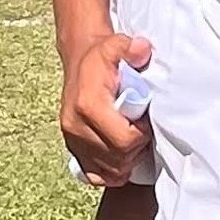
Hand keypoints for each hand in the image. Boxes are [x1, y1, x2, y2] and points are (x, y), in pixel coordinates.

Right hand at [62, 34, 152, 187]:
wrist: (79, 62)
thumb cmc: (100, 57)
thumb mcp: (115, 44)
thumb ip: (129, 47)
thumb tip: (142, 50)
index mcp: (88, 105)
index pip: (123, 140)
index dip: (142, 134)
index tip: (147, 121)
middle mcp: (76, 127)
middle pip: (117, 158)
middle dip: (137, 149)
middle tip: (144, 130)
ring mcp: (72, 141)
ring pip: (108, 170)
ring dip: (127, 160)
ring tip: (135, 139)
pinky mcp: (72, 149)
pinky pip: (94, 175)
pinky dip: (111, 170)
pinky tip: (122, 154)